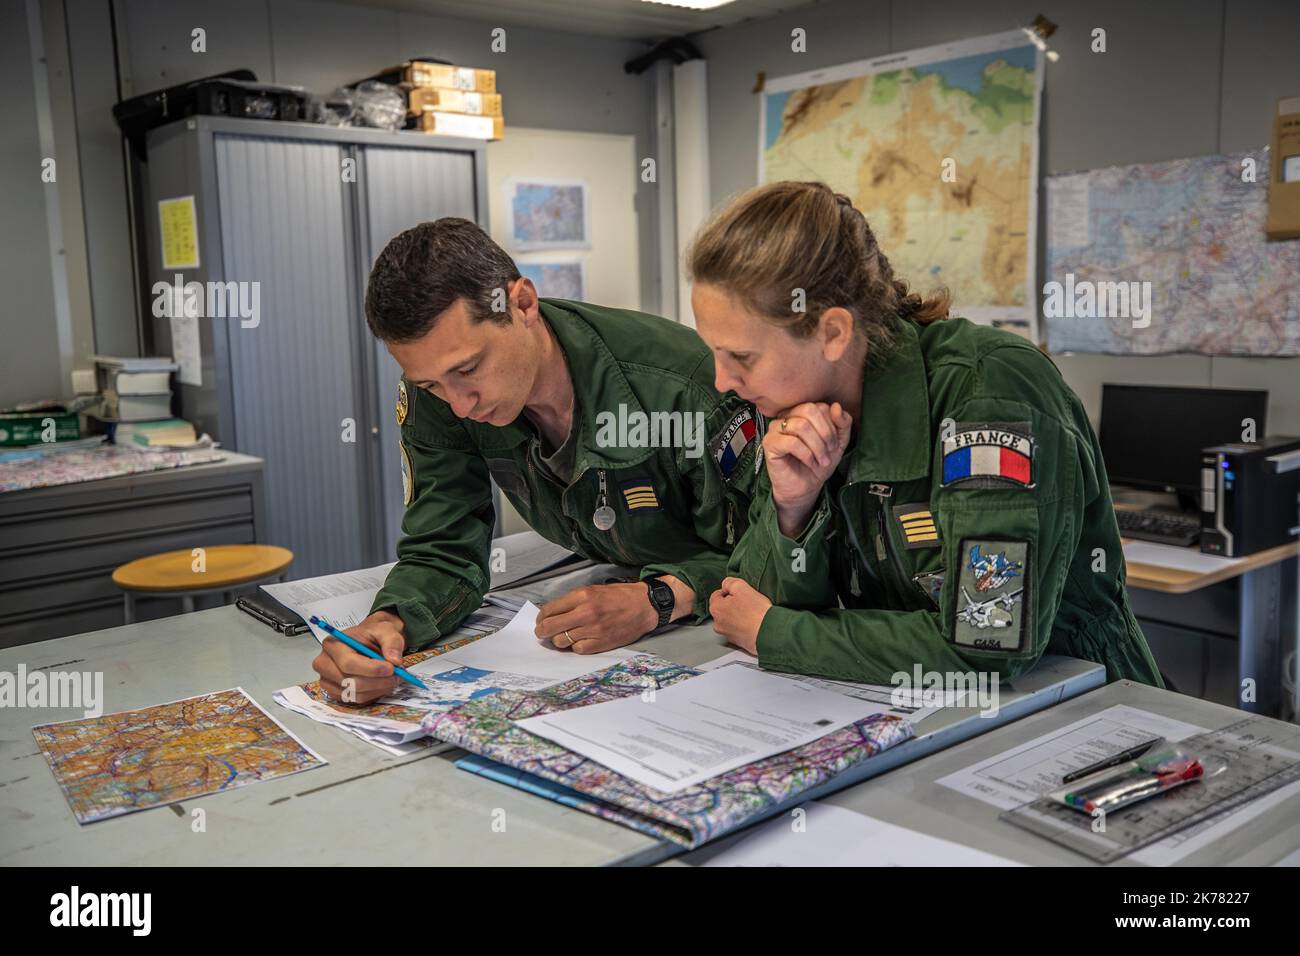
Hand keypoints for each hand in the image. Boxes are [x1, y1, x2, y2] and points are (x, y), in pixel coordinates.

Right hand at [311, 609, 405, 704]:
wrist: (367, 643)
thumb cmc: (372, 636)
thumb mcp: (385, 630)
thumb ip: (392, 642)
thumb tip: (395, 660)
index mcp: (333, 644)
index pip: (348, 663)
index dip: (371, 669)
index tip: (391, 668)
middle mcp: (325, 664)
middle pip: (350, 682)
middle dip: (378, 681)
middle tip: (397, 675)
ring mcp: (328, 681)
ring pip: (355, 694)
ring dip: (378, 689)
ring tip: (391, 678)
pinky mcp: (336, 693)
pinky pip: (357, 701)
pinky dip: (373, 694)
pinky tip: (380, 683)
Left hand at [534, 579, 689, 653]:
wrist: (644, 606)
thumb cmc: (619, 596)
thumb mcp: (593, 590)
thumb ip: (573, 601)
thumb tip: (553, 613)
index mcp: (581, 596)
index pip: (549, 610)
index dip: (541, 617)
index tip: (540, 621)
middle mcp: (585, 612)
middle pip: (550, 627)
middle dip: (542, 631)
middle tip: (542, 633)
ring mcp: (592, 629)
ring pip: (561, 641)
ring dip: (559, 640)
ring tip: (564, 636)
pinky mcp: (601, 643)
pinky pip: (577, 649)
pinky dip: (575, 647)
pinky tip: (580, 641)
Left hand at [708, 577, 771, 654]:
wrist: (770, 633)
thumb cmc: (756, 612)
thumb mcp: (741, 586)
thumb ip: (729, 583)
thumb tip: (725, 586)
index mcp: (716, 609)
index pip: (717, 595)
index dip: (730, 592)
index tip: (741, 594)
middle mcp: (718, 624)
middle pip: (724, 608)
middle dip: (734, 604)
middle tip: (748, 604)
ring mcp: (727, 635)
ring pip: (731, 620)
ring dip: (739, 616)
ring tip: (752, 615)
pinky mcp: (737, 643)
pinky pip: (739, 631)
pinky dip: (744, 627)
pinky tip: (753, 624)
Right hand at [765, 401, 852, 536]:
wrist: (805, 486)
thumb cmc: (818, 462)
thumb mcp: (839, 442)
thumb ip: (842, 422)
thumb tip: (836, 406)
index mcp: (802, 412)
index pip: (820, 406)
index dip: (832, 425)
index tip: (835, 444)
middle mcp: (786, 416)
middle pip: (809, 410)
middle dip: (825, 433)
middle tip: (830, 450)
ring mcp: (775, 429)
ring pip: (801, 426)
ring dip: (817, 446)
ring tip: (822, 460)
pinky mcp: (769, 443)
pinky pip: (791, 442)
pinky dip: (806, 454)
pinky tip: (810, 463)